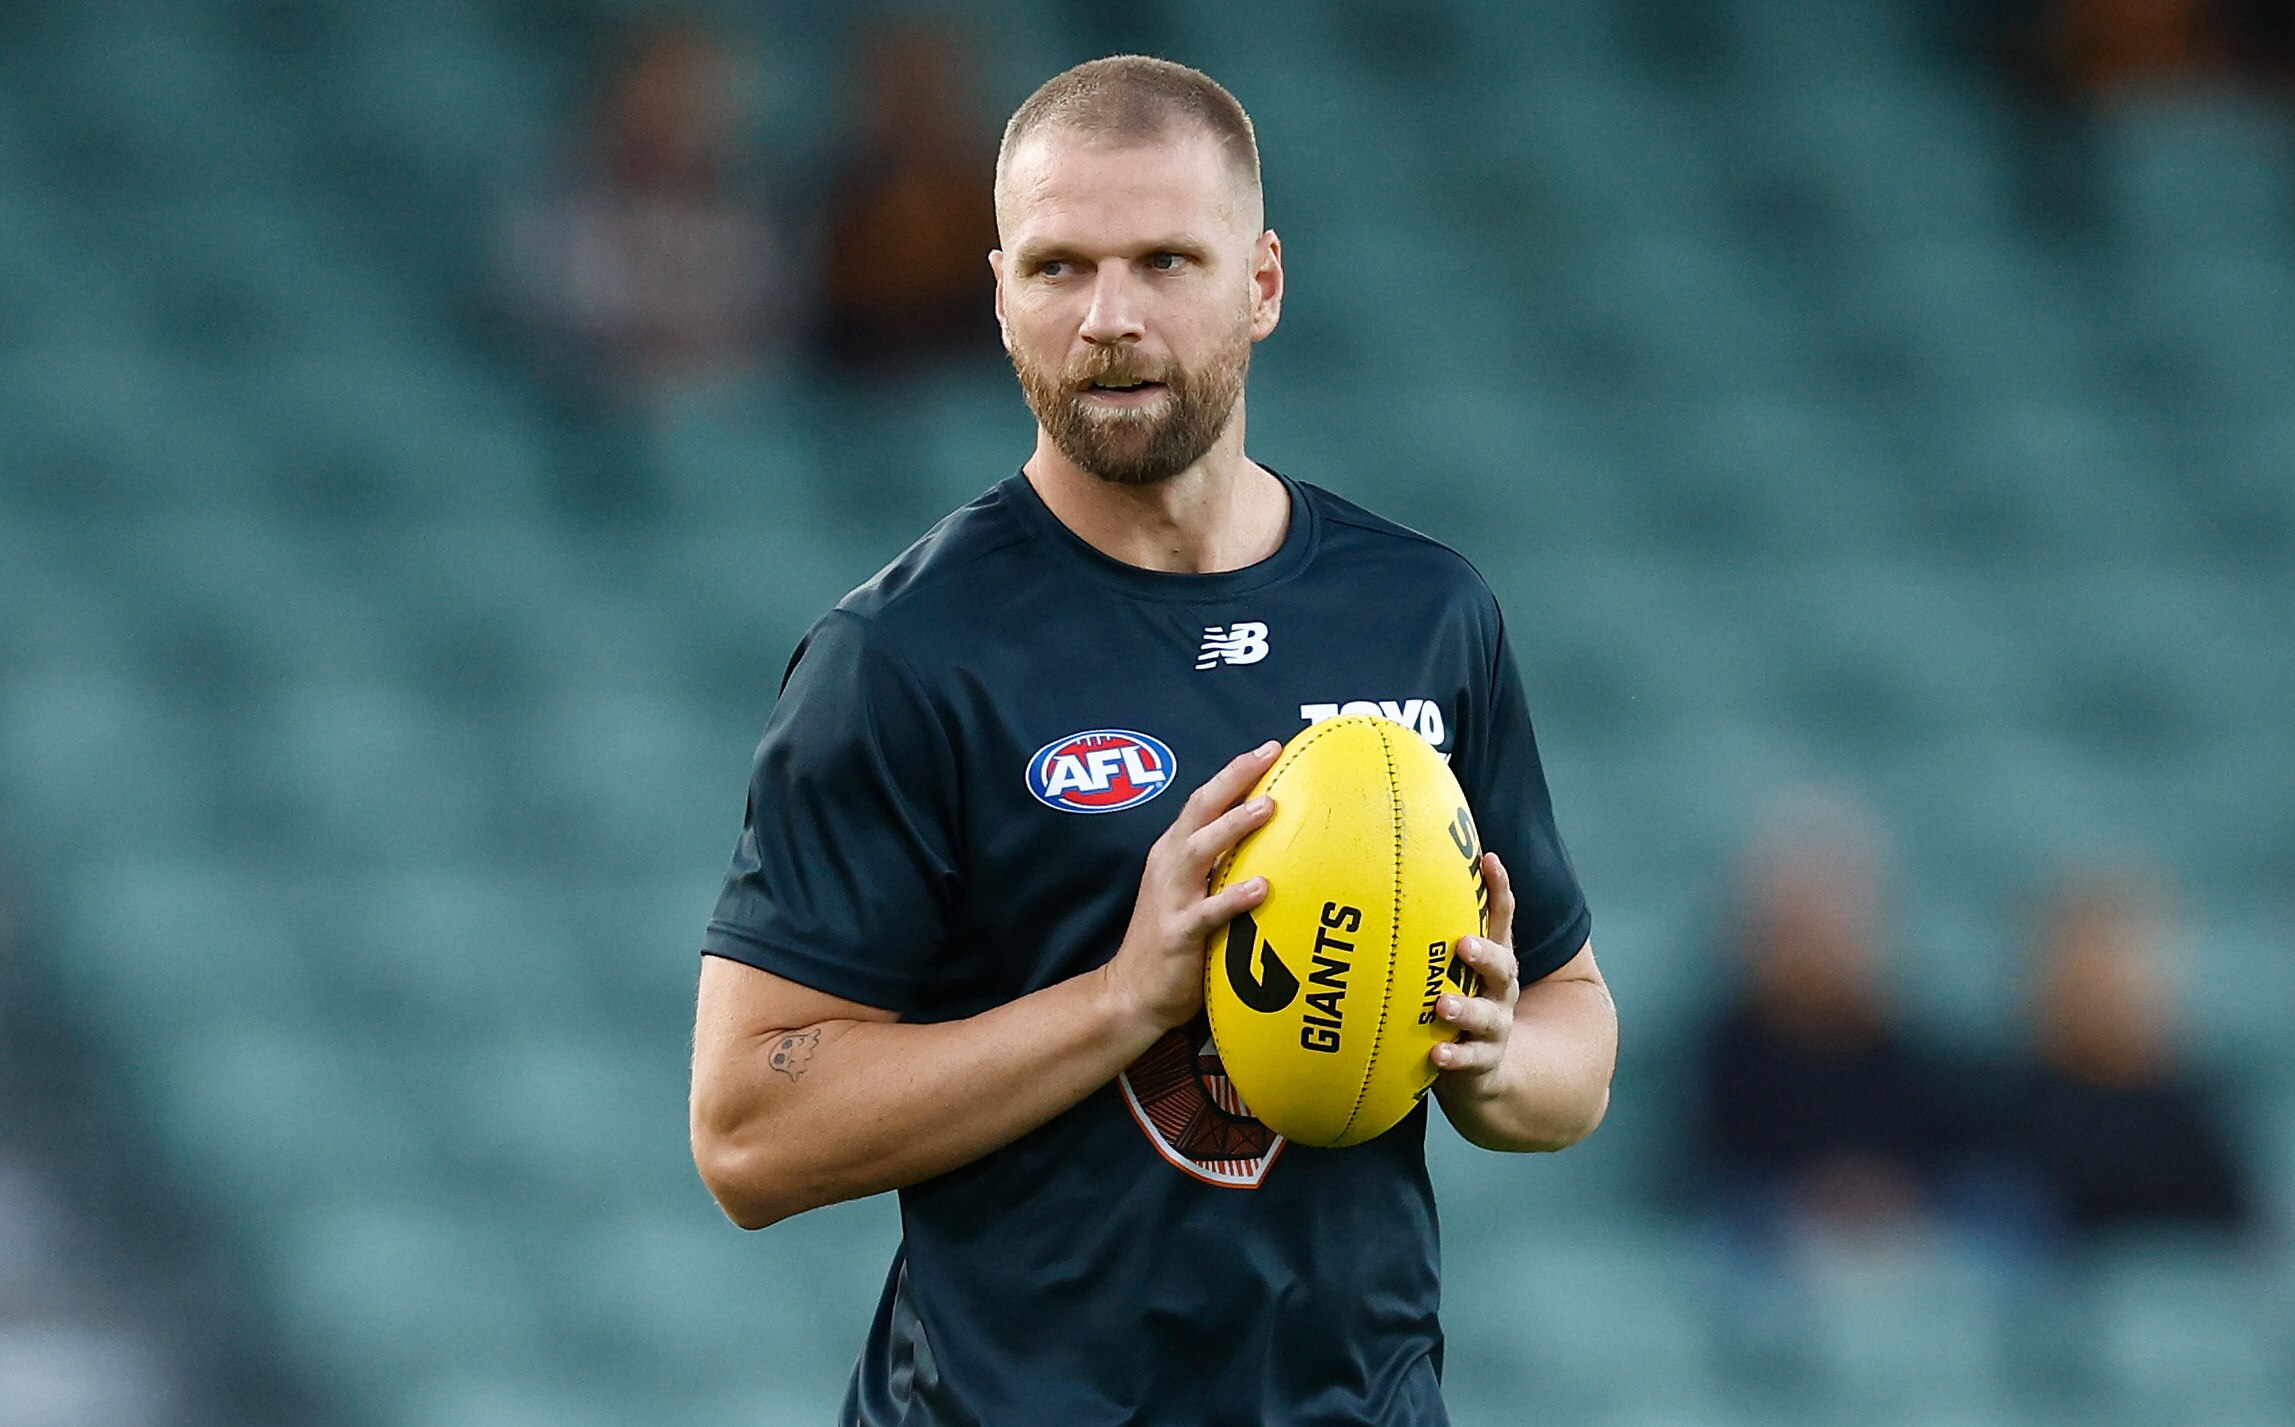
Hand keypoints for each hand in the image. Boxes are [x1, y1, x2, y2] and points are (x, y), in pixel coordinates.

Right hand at [1102, 742, 1280, 1033]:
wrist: (1130, 992)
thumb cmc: (1173, 939)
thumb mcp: (1191, 892)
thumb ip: (1219, 865)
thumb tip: (1270, 842)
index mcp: (1174, 853)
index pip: (1204, 801)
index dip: (1235, 772)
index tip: (1271, 747)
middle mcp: (1169, 867)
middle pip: (1199, 811)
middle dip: (1234, 780)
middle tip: (1270, 756)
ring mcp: (1171, 899)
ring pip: (1200, 851)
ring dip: (1234, 826)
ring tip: (1268, 808)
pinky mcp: (1177, 934)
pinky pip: (1207, 912)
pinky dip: (1233, 898)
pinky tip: (1262, 888)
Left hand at [1432, 853, 1520, 1081]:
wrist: (1481, 1072)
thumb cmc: (1454, 1006)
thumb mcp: (1450, 972)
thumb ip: (1428, 939)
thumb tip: (1383, 883)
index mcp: (1493, 964)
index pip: (1501, 921)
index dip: (1499, 890)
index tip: (1488, 860)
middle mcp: (1500, 992)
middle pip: (1503, 967)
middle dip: (1485, 954)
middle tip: (1463, 944)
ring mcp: (1494, 1028)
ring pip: (1486, 1016)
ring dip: (1465, 1008)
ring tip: (1442, 1004)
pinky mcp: (1483, 1061)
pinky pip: (1471, 1060)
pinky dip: (1455, 1057)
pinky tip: (1437, 1053)